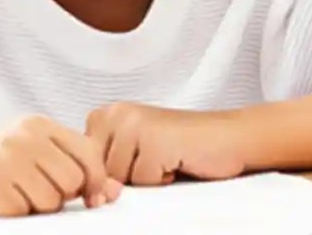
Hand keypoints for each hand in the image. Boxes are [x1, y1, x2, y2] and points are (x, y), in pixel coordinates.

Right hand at [0, 115, 120, 216]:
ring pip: (50, 202)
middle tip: (32, 191)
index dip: (96, 180)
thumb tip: (114, 192)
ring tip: (12, 193)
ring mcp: (6, 157)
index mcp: (39, 124)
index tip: (91, 197)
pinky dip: (9, 213)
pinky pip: (20, 213)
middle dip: (60, 197)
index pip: (89, 153)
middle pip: (72, 182)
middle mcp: (25, 136)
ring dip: (34, 208)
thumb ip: (67, 163)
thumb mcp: (26, 147)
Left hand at [85, 103, 244, 185]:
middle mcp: (116, 113)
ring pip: (119, 178)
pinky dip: (162, 179)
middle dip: (128, 175)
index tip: (138, 156)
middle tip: (156, 155)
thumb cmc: (180, 147)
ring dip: (145, 178)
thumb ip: (106, 171)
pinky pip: (143, 182)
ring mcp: (134, 125)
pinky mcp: (154, 141)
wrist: (226, 137)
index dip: (112, 172)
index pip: (85, 164)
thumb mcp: (132, 155)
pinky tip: (177, 159)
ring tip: (166, 156)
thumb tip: (96, 197)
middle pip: (100, 172)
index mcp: (106, 113)